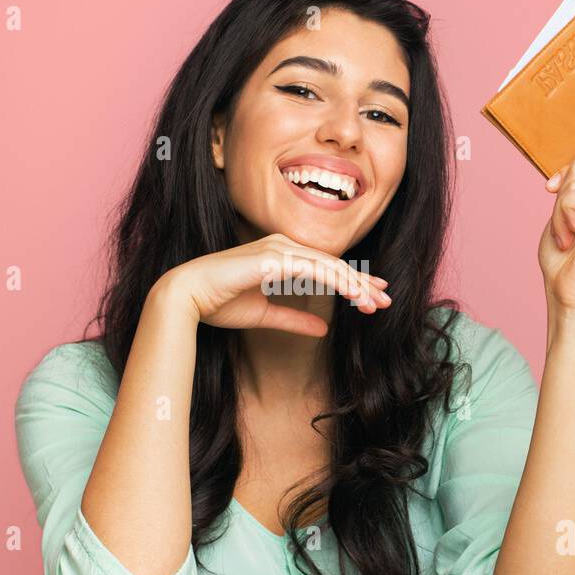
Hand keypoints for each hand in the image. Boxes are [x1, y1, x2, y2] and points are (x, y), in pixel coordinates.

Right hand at [156, 233, 390, 336]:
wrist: (187, 296)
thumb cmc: (218, 303)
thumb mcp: (264, 314)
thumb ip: (293, 318)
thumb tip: (322, 328)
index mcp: (280, 256)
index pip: (324, 267)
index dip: (351, 282)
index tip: (372, 296)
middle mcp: (282, 247)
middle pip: (333, 264)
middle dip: (362, 283)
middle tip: (386, 300)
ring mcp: (278, 250)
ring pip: (329, 266)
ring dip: (355, 284)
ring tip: (376, 303)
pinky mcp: (273, 258)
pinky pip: (315, 270)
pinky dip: (338, 282)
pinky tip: (355, 295)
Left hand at [538, 141, 574, 318]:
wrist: (566, 294)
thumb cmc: (564, 258)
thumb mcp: (565, 206)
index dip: (566, 170)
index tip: (554, 195)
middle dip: (560, 197)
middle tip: (565, 229)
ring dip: (560, 210)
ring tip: (568, 235)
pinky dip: (565, 215)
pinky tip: (571, 236)